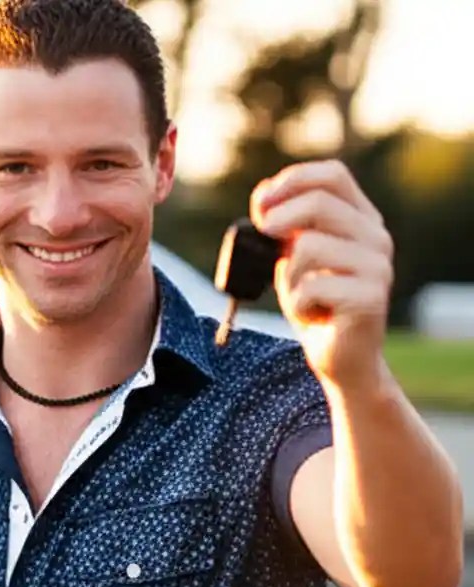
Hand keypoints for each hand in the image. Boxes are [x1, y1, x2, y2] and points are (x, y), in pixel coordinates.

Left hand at [250, 160, 393, 389]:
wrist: (341, 356)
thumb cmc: (315, 302)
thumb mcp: (294, 257)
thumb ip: (285, 227)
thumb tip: (265, 201)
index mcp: (362, 219)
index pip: (333, 175)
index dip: (292, 181)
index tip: (262, 204)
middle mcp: (377, 238)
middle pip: (318, 204)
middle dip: (277, 222)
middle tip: (265, 244)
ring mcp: (378, 268)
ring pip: (308, 246)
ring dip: (288, 275)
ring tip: (299, 294)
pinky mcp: (370, 299)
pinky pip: (311, 286)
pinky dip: (298, 303)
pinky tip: (312, 315)